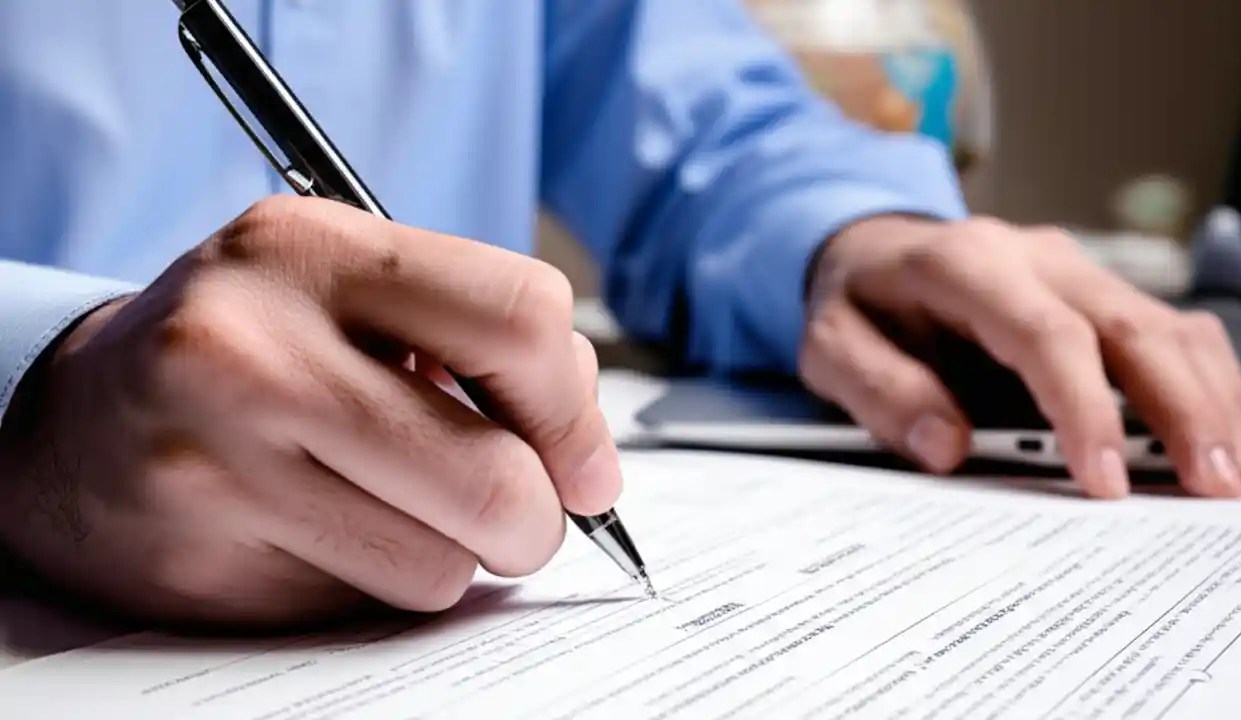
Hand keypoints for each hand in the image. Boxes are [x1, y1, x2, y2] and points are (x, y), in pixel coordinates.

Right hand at [0, 196, 621, 626]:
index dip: (577, 410)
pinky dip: (379, 581)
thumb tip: (587, 455)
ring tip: (393, 508)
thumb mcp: (350, 292)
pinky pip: (369, 601)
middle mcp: (254, 345)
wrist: (78, 418)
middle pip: (497, 475)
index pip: (521, 318)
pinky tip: (326, 532)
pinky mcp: (200, 550)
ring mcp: (218, 454)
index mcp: (313, 248)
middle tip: (521, 517)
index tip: (585, 464)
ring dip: (451, 555)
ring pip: (441, 563)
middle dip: (538, 520)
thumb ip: (475, 342)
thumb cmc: (249, 349)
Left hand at [800, 215, 1240, 498]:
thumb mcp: (830, 346)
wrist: (872, 252)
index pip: (1045, 333)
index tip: (1104, 482)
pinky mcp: (1098, 296)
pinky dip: (1204, 385)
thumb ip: (878, 390)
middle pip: (1131, 326)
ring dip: (1209, 401)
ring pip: (1166, 327)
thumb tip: (944, 446)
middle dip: (1180, 409)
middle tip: (1212, 486)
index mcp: (965, 264)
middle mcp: (1034, 258)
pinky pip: (1169, 332)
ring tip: (1237, 474)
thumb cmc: (858, 302)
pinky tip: (1223, 437)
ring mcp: (1076, 272)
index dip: (1083, 408)